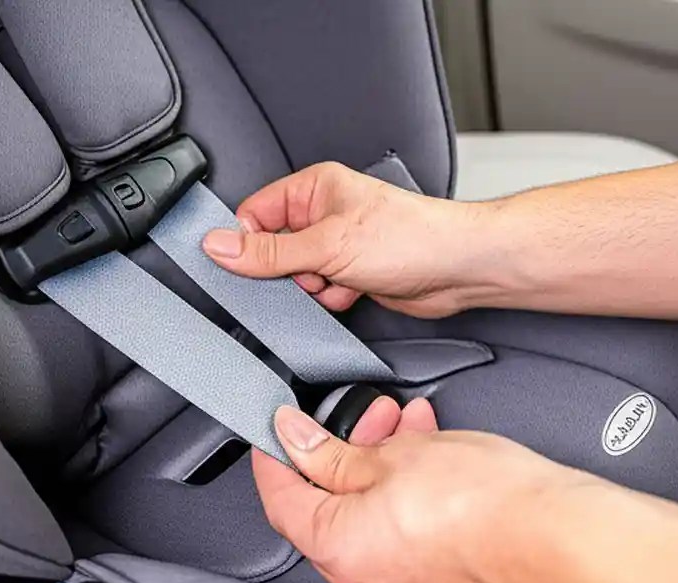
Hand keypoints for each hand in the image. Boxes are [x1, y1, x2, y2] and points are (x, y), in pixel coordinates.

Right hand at [203, 162, 501, 317]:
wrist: (459, 269)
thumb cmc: (410, 238)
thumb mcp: (326, 246)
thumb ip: (268, 252)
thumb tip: (218, 246)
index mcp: (312, 188)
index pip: (254, 214)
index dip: (245, 243)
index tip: (242, 267)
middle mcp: (322, 213)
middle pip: (271, 249)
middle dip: (285, 272)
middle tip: (303, 274)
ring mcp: (337, 244)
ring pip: (295, 276)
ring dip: (310, 288)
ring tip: (336, 280)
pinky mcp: (351, 272)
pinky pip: (319, 292)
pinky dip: (330, 299)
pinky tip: (352, 291)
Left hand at [255, 397, 602, 582]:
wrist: (559, 537)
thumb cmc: (487, 500)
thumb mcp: (393, 453)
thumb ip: (331, 450)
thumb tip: (294, 439)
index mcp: (337, 550)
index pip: (281, 498)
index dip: (276, 455)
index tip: (281, 428)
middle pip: (329, 508)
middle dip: (346, 451)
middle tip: (369, 416)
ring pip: (370, 519)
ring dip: (382, 468)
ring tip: (412, 427)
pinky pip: (402, 538)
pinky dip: (407, 499)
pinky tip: (433, 458)